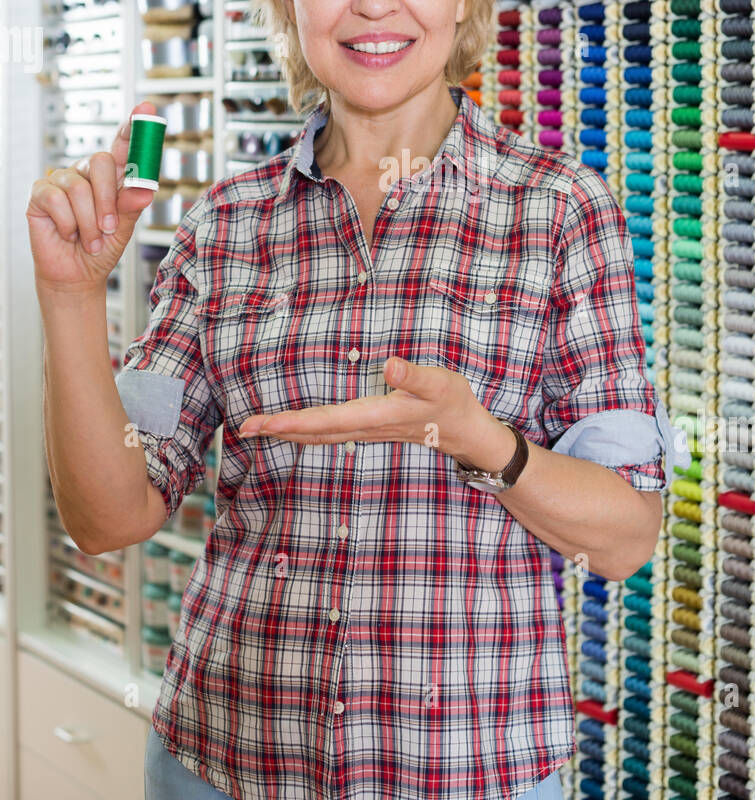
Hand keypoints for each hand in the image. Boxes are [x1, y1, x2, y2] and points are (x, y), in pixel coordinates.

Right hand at [27, 100, 158, 295]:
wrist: (77, 274)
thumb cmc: (102, 247)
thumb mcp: (124, 228)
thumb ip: (132, 206)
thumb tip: (144, 190)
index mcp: (112, 176)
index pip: (123, 145)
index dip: (134, 127)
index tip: (146, 109)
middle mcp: (87, 172)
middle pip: (101, 162)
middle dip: (108, 201)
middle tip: (109, 228)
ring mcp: (62, 180)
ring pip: (79, 189)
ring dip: (89, 222)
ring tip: (90, 240)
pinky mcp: (41, 194)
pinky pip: (56, 200)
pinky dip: (67, 224)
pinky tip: (67, 233)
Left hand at [238, 356, 513, 471]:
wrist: (466, 432)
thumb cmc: (453, 403)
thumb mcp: (439, 383)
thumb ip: (414, 374)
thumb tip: (388, 363)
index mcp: (376, 415)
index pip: (325, 421)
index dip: (292, 422)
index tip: (262, 423)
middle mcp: (365, 427)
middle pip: (313, 432)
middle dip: (278, 429)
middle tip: (243, 428)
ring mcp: (366, 431)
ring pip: (318, 435)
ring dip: (287, 432)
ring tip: (258, 429)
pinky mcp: (369, 428)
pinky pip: (328, 433)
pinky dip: (305, 431)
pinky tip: (295, 430)